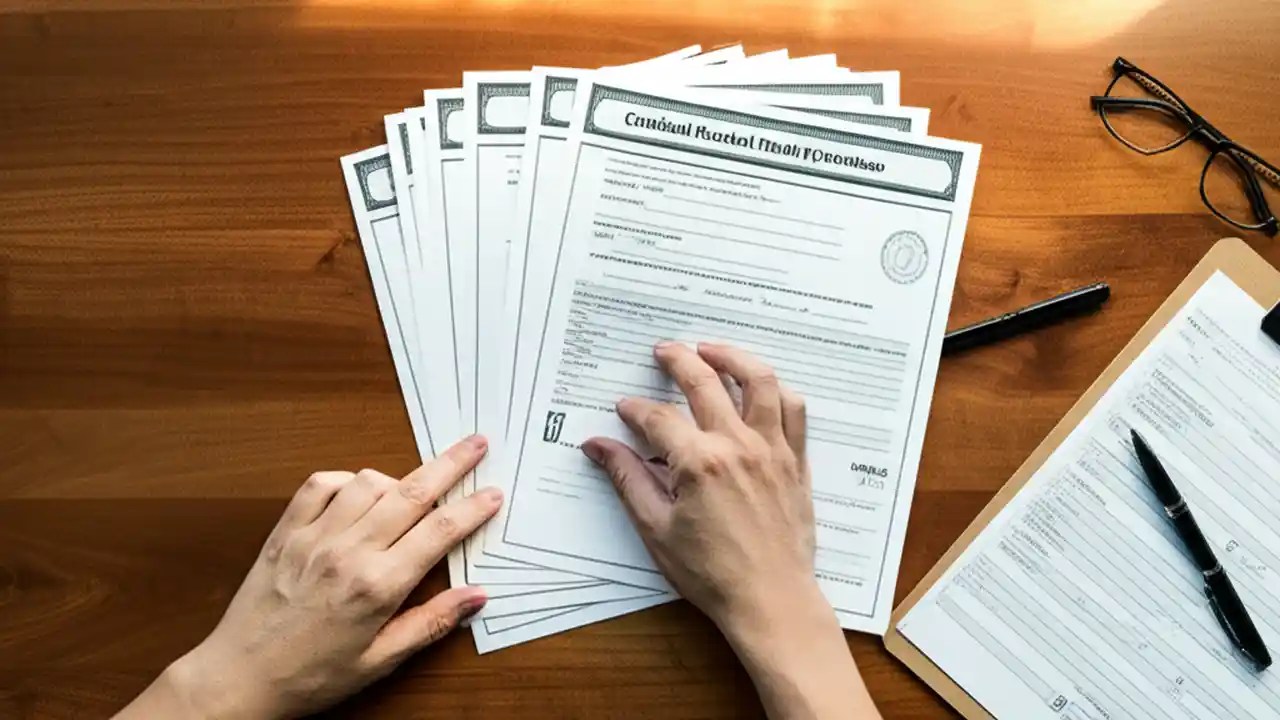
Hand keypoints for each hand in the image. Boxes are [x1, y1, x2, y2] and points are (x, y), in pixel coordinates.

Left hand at [119, 435, 501, 719]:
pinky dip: (346, 479)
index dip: (473, 508)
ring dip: (398, 477)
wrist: (238, 679)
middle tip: (476, 445)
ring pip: (369, 482)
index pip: (440, 532)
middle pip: (412, 492)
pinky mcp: (286, 531)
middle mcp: (348, 553)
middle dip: (451, 465)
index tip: (493, 492)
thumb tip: (476, 596)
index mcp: (377, 587)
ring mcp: (314, 537)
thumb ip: (431, 623)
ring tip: (414, 487)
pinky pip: (320, 485)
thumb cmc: (310, 677)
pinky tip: (359, 491)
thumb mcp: (380, 661)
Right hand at [583, 343, 879, 718]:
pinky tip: (759, 386)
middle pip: (704, 381)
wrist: (771, 600)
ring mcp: (772, 449)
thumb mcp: (656, 529)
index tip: (623, 408)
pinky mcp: (796, 460)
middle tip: (662, 350)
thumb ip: (627, 479)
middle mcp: (738, 445)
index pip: (657, 418)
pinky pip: (794, 409)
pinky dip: (777, 389)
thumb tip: (597, 446)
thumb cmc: (711, 574)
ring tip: (711, 349)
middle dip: (677, 360)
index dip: (635, 409)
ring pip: (759, 380)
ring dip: (732, 356)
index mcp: (698, 463)